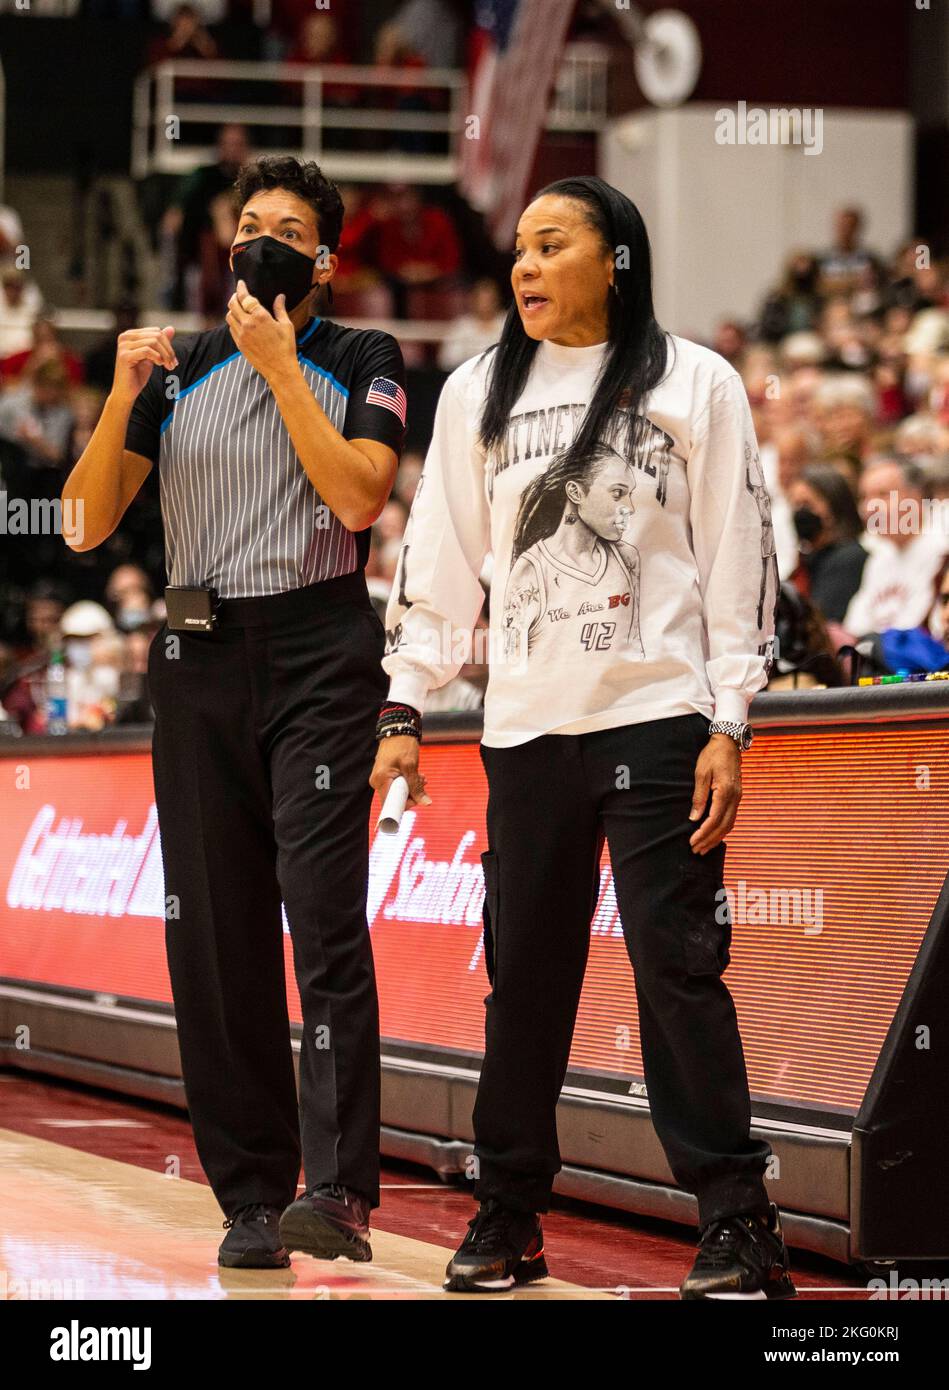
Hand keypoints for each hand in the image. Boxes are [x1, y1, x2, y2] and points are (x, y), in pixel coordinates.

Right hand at [112, 325, 176, 405]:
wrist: (126, 392)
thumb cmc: (137, 375)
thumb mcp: (152, 356)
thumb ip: (160, 343)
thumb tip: (171, 328)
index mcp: (131, 335)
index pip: (156, 331)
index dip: (168, 344)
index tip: (173, 359)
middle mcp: (125, 337)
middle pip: (156, 335)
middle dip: (168, 350)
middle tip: (173, 364)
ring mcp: (124, 346)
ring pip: (153, 342)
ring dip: (165, 355)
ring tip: (168, 366)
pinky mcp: (125, 356)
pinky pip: (146, 351)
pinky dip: (157, 357)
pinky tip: (160, 364)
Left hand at [226, 281, 296, 381]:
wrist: (279, 368)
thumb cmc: (286, 347)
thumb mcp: (286, 326)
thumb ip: (280, 309)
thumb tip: (280, 296)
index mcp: (260, 316)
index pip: (245, 297)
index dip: (241, 288)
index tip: (241, 283)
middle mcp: (248, 323)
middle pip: (233, 304)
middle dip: (234, 296)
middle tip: (238, 294)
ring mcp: (241, 334)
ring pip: (229, 316)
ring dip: (232, 309)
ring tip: (238, 307)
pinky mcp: (239, 343)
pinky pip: (231, 328)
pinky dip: (233, 322)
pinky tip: (240, 321)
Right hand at [370, 735, 431, 808]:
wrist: (398, 729)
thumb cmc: (402, 744)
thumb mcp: (411, 766)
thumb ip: (417, 786)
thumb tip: (425, 802)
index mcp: (380, 780)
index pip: (390, 804)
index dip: (404, 805)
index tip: (417, 801)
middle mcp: (378, 781)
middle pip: (396, 799)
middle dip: (412, 794)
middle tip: (422, 784)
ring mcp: (381, 778)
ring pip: (399, 792)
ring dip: (412, 788)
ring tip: (422, 778)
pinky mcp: (386, 775)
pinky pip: (398, 785)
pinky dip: (409, 783)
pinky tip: (417, 776)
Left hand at [688, 734, 741, 854]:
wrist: (728, 743)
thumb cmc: (713, 755)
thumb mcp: (701, 773)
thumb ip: (699, 797)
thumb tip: (694, 817)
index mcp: (725, 792)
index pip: (714, 819)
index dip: (703, 833)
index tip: (692, 842)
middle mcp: (735, 798)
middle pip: (723, 826)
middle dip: (709, 840)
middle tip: (697, 850)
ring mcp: (738, 798)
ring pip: (729, 824)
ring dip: (717, 838)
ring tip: (705, 848)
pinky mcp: (737, 796)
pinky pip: (731, 818)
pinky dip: (723, 829)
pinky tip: (715, 835)